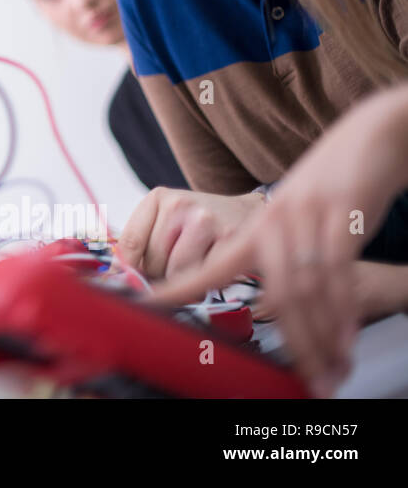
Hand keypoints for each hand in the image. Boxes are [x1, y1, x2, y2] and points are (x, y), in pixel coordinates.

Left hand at [118, 187, 264, 278]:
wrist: (246, 213)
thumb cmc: (198, 222)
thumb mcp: (166, 220)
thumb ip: (140, 244)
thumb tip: (116, 277)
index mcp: (158, 198)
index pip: (130, 242)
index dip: (125, 271)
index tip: (124, 286)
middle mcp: (179, 205)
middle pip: (152, 262)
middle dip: (159, 276)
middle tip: (174, 269)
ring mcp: (205, 220)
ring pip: (176, 273)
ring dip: (181, 283)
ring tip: (193, 268)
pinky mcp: (229, 239)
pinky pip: (203, 277)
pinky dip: (203, 283)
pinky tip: (209, 269)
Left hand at [149, 85, 407, 394]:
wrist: (365, 140)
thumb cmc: (325, 185)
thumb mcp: (289, 215)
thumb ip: (273, 252)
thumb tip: (269, 294)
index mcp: (253, 228)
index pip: (210, 267)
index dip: (180, 289)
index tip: (154, 307)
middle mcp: (272, 223)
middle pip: (274, 294)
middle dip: (293, 343)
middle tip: (308, 378)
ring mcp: (304, 217)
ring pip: (304, 289)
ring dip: (320, 337)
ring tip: (330, 369)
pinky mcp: (339, 214)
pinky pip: (335, 272)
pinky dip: (340, 311)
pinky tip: (343, 338)